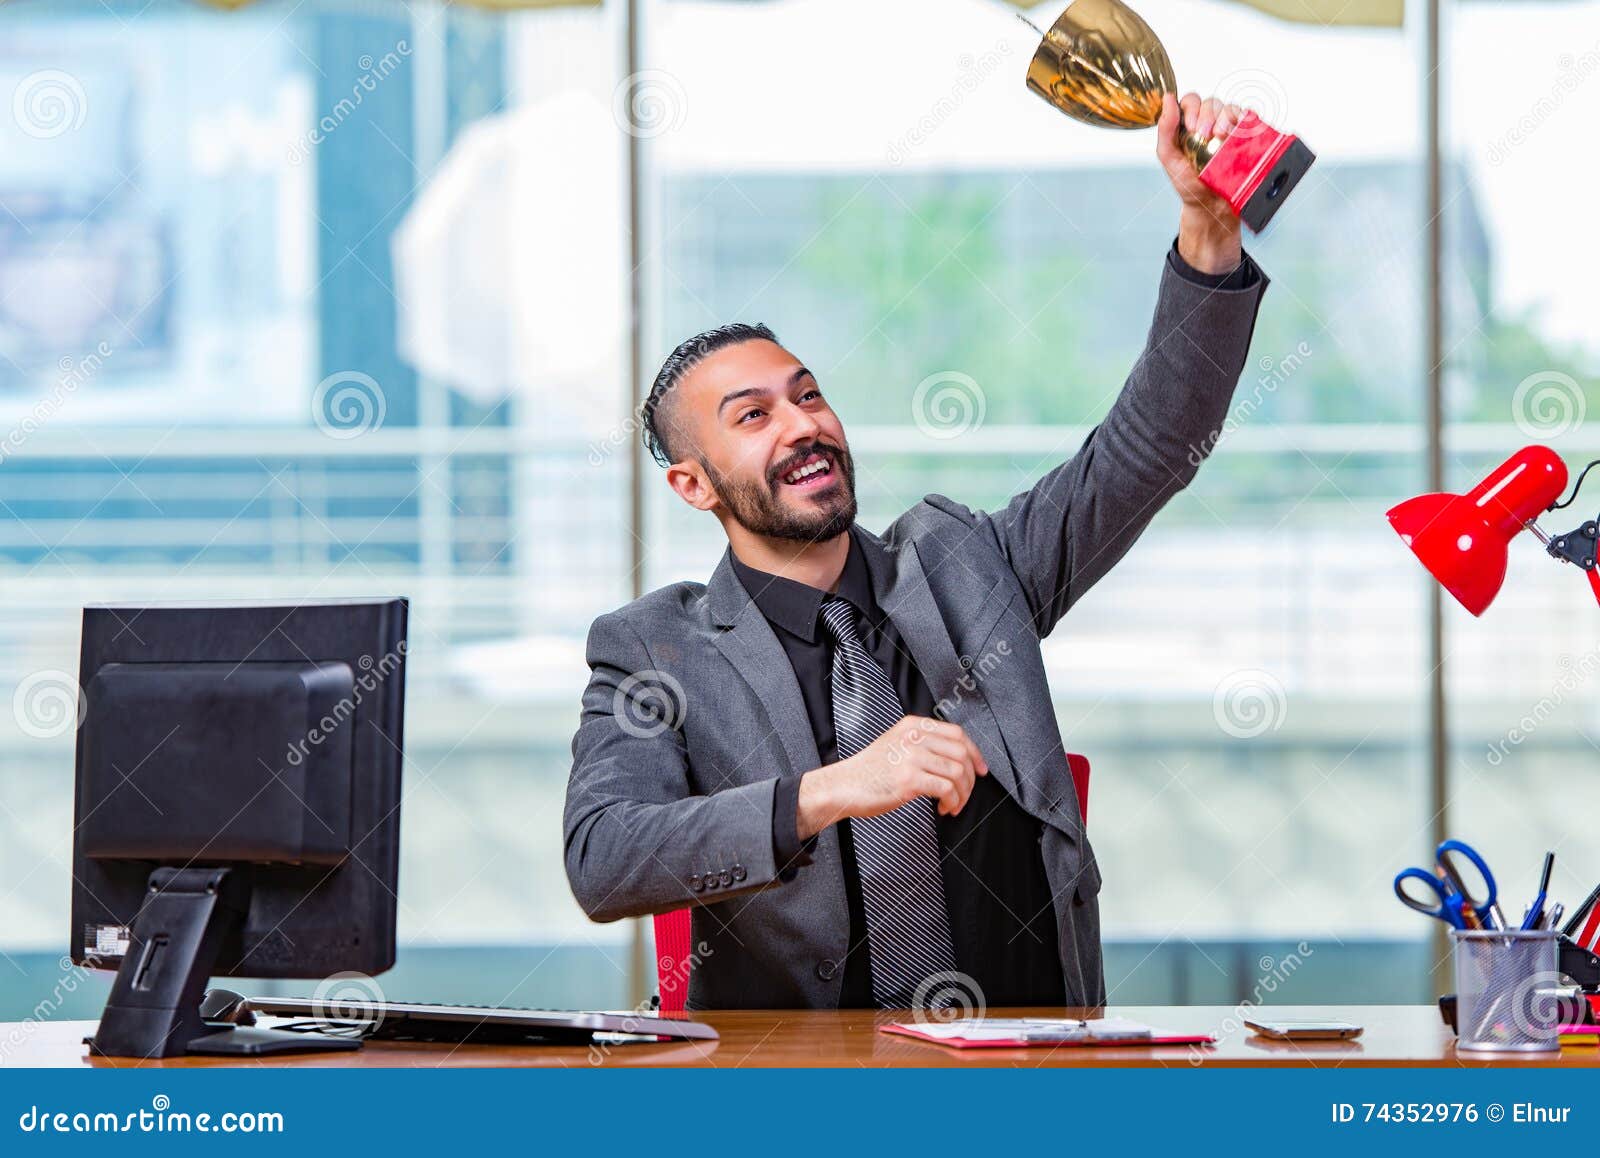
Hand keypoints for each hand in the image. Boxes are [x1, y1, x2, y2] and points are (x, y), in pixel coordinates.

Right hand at [796, 716, 988, 838]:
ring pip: (957, 773)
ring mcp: (911, 757)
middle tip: (964, 794)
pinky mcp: (909, 779)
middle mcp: (914, 737)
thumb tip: (959, 759)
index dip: (975, 753)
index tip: (981, 771)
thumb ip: (922, 743)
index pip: (957, 733)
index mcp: (913, 725)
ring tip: (952, 805)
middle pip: (962, 753)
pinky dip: (952, 802)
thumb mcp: (897, 743)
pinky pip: (946, 790)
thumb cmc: (870, 771)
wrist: (844, 785)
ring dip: (962, 794)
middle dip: (971, 779)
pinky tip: (943, 809)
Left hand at [1157, 92, 1243, 275]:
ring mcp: (1229, 130)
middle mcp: (1209, 124)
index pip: (1191, 101)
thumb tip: (1167, 99)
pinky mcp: (1245, 137)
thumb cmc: (1190, 184)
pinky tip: (1237, 132)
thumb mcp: (1170, 158)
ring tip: (1222, 136)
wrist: (1211, 207)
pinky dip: (1244, 121)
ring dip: (1226, 117)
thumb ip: (1165, 129)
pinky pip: (1248, 119)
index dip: (1192, 109)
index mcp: (1189, 126)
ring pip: (1229, 108)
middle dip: (1208, 115)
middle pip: (1211, 102)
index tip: (1192, 128)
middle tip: (1206, 135)